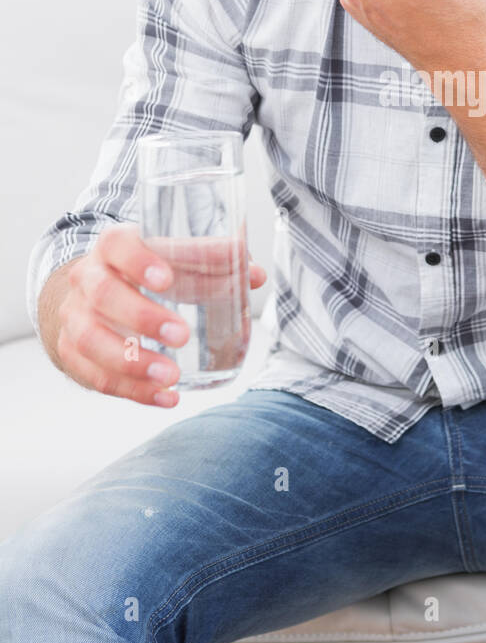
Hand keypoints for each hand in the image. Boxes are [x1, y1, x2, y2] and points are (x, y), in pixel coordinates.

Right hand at [56, 223, 266, 407]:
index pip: (117, 245)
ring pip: (91, 341)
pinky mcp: (74, 354)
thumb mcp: (174, 259)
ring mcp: (75, 318)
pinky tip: (166, 397)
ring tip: (172, 376)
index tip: (167, 280)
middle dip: (142, 317)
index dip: (138, 261)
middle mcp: (87, 279)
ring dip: (133, 362)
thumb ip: (214, 263)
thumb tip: (254, 275)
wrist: (93, 296)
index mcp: (113, 248)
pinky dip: (133, 391)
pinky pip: (96, 376)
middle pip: (103, 295)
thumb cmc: (145, 273)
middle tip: (181, 335)